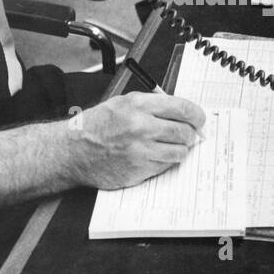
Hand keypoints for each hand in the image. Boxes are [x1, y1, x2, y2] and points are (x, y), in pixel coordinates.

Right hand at [70, 92, 205, 189]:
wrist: (74, 151)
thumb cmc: (96, 126)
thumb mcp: (122, 103)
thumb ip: (151, 105)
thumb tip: (180, 112)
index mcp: (138, 105)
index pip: (182, 107)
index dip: (196, 114)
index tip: (199, 119)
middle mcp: (140, 126)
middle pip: (184, 131)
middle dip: (191, 134)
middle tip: (189, 135)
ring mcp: (140, 150)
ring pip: (179, 151)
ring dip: (180, 149)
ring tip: (171, 146)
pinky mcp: (138, 169)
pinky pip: (166, 165)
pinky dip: (166, 161)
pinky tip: (155, 155)